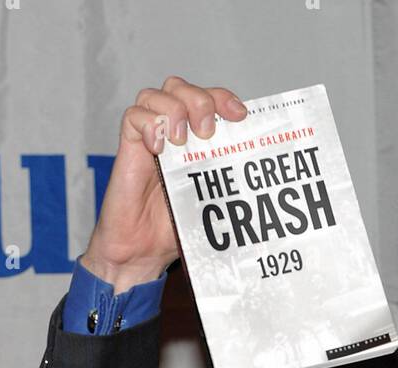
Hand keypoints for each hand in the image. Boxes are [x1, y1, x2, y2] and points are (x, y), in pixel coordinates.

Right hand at [81, 75, 248, 291]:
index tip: (240, 116)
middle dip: (199, 100)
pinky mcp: (130, 147)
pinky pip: (133, 116)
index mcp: (196, 140)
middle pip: (181, 87)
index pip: (209, 100)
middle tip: (207, 132)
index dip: (224, 98)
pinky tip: (159, 148)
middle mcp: (173, 132)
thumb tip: (268, 183)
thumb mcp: (215, 204)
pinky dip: (148, 124)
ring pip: (155, 94)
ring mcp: (150, 137)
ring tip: (180, 141)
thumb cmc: (177, 228)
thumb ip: (232, 186)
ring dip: (173, 109)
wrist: (143, 250)